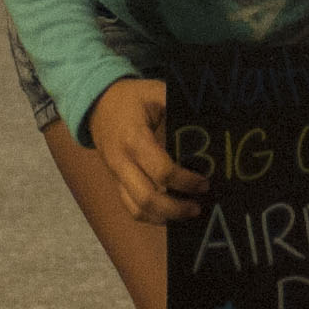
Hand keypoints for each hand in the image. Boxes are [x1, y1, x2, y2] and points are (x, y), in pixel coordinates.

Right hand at [87, 77, 206, 222]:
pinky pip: (131, 208)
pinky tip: (170, 214)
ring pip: (137, 209)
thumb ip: (178, 105)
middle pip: (147, 198)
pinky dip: (151, 216)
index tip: (204, 182)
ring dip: (165, 217)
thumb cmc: (131, 98)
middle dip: (176, 208)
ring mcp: (117, 175)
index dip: (185, 181)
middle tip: (198, 206)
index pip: (161, 170)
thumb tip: (212, 119)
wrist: (97, 104)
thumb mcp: (154, 92)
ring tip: (188, 213)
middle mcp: (123, 162)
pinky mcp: (117, 182)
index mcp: (134, 139)